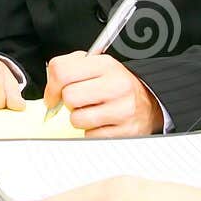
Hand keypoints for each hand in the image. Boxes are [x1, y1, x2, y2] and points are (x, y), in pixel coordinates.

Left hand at [44, 51, 161, 136]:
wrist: (149, 101)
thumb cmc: (116, 84)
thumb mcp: (97, 66)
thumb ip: (70, 67)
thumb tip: (51, 89)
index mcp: (106, 65)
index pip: (62, 71)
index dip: (52, 86)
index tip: (53, 94)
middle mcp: (117, 86)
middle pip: (69, 97)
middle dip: (69, 102)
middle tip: (80, 101)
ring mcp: (122, 110)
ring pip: (77, 119)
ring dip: (79, 118)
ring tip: (92, 111)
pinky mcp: (124, 132)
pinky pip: (90, 135)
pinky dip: (92, 131)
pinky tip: (103, 122)